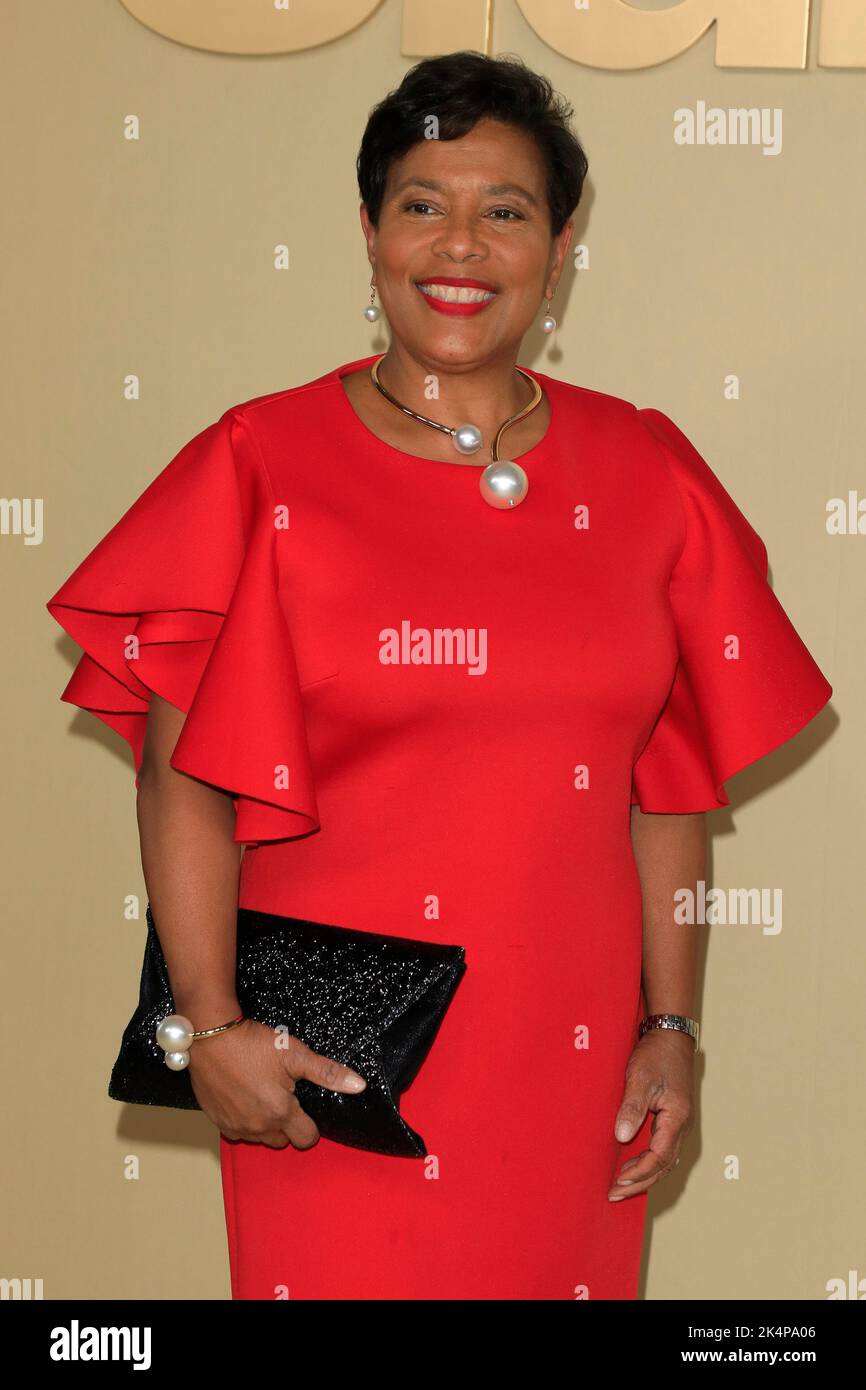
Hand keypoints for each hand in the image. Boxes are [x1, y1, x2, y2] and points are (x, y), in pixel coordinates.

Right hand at [185, 1018, 366, 1149]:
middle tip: (284, 1096)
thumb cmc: (252, 1044)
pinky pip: (237, 1132)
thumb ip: (327, 1072)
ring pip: (259, 1137)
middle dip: (288, 1125)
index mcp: (280, 1113)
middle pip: (282, 1140)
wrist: (210, 1036)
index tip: (306, 1109)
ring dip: (265, 1124)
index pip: (306, 1139)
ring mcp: (235, 1126)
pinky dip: (243, 1121)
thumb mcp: (294, 1053)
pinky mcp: (216, 1120)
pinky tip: (244, 1098)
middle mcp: (257, 1126)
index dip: (311, 1125)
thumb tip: (358, 1085)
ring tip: (264, 1095)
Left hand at [608, 1029, 694, 1200]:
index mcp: (677, 1117)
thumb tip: (623, 1137)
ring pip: (665, 1161)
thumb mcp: (640, 1077)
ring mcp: (679, 1124)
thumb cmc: (656, 1055)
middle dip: (640, 1182)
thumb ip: (632, 1107)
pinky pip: (662, 1150)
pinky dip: (648, 1163)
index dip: (639, 1172)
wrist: (670, 1037)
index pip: (659, 1157)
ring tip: (620, 1186)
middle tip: (614, 1193)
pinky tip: (631, 1166)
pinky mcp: (672, 1120)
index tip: (617, 1180)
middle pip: (664, 1166)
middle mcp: (682, 1126)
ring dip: (644, 1175)